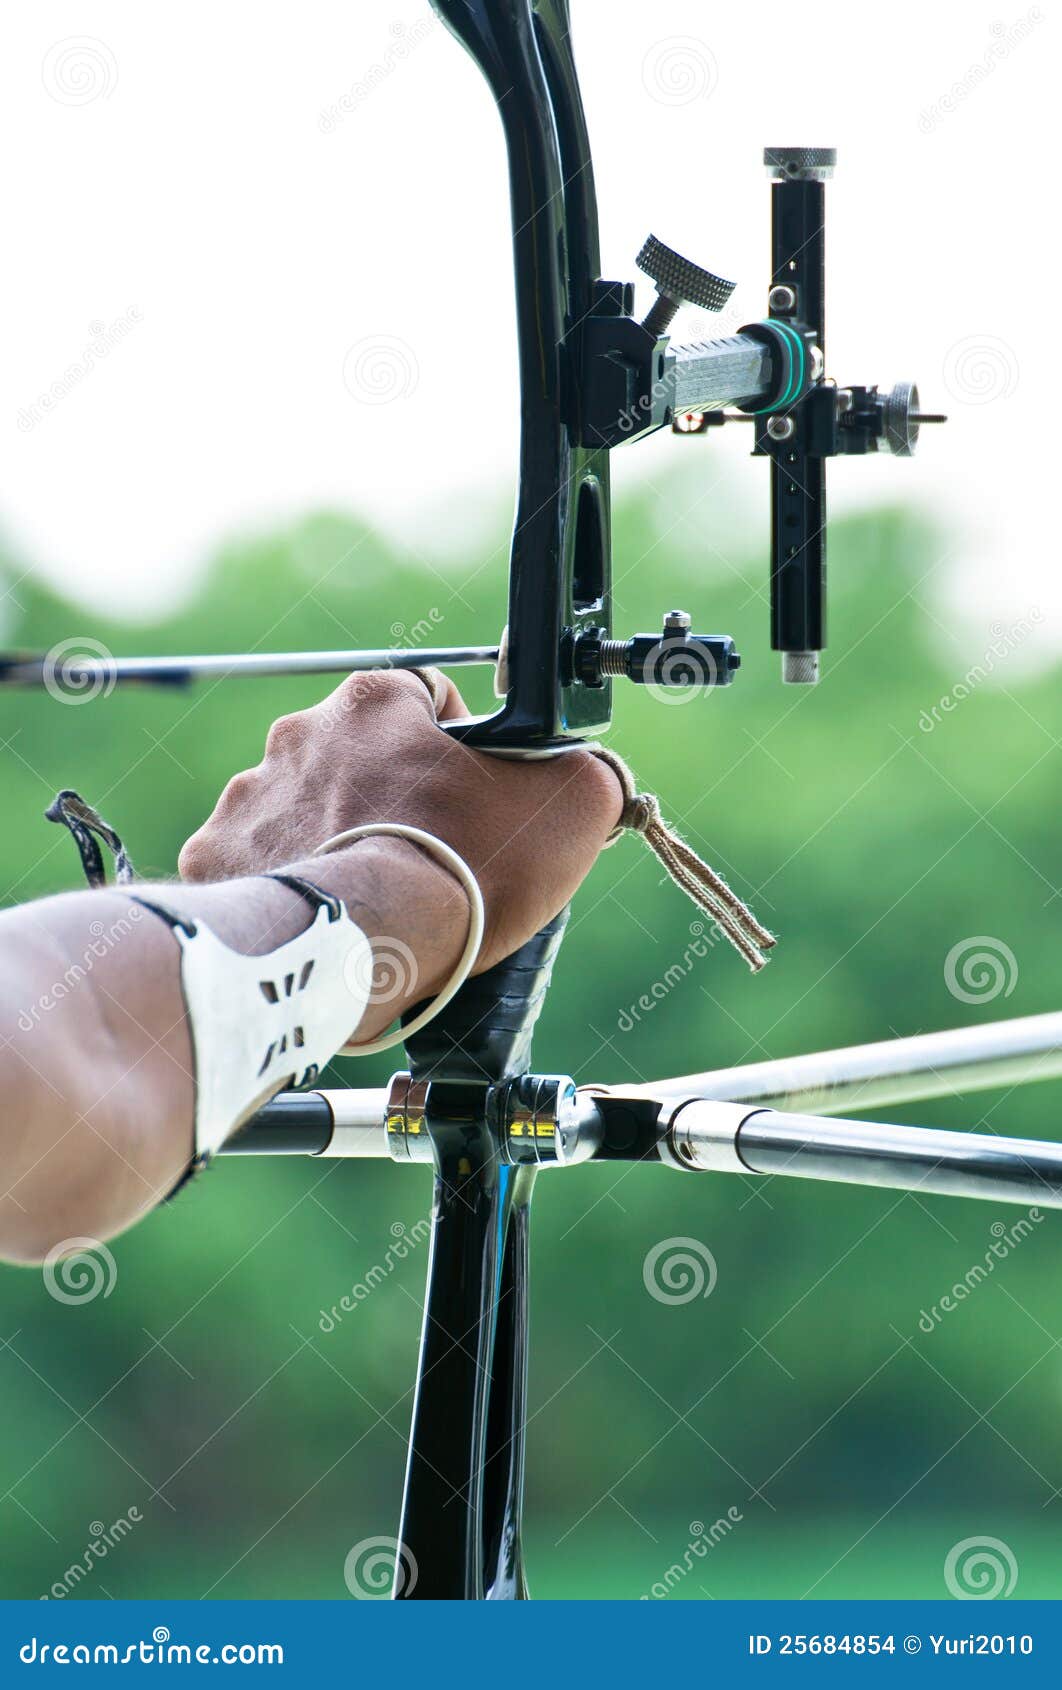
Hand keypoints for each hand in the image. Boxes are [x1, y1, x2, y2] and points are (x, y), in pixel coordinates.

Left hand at [178, 671, 622, 972]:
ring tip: (376, 901)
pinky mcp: (216, 857)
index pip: (428, 704)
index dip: (464, 754)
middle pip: (362, 759)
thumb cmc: (460, 869)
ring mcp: (249, 797)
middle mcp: (299, 735)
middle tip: (429, 861)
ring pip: (307, 812)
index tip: (477, 804)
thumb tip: (591, 774)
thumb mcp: (568, 807)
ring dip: (336, 842)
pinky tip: (324, 920)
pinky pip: (259, 864)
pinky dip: (288, 887)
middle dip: (393, 801)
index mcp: (375, 703)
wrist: (360, 947)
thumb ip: (587, 773)